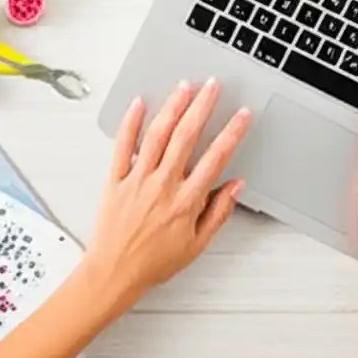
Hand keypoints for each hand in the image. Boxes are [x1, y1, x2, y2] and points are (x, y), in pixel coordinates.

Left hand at [82, 79, 252, 307]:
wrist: (114, 272)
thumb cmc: (154, 262)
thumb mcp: (196, 244)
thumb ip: (218, 213)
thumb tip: (236, 186)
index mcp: (186, 201)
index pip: (215, 158)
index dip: (232, 132)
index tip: (242, 115)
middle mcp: (163, 185)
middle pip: (186, 136)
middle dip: (202, 106)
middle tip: (213, 85)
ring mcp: (137, 180)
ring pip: (157, 135)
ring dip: (172, 107)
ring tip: (184, 86)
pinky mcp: (115, 180)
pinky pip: (122, 146)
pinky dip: (130, 123)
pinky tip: (139, 104)